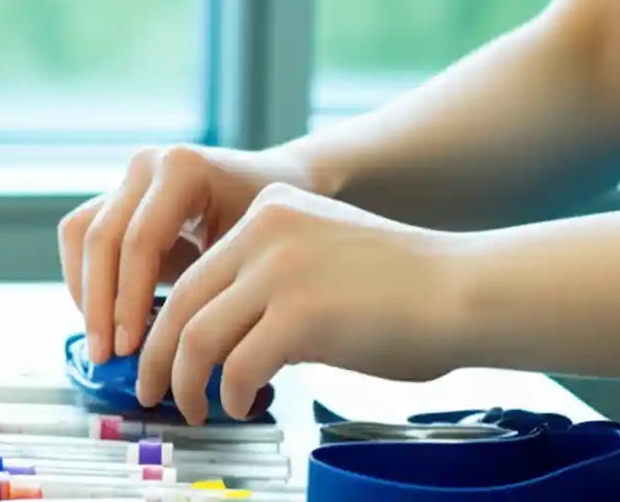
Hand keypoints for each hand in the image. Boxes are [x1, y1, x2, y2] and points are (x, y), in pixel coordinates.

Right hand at [58, 145, 318, 362]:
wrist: (274, 185)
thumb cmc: (271, 224)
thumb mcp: (249, 255)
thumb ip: (209, 292)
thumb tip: (177, 354)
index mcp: (184, 170)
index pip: (140, 242)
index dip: (129, 300)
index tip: (130, 348)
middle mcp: (149, 164)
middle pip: (101, 237)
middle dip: (99, 304)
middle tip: (107, 357)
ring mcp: (130, 176)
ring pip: (81, 233)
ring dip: (85, 292)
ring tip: (103, 344)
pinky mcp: (119, 194)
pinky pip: (85, 235)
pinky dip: (88, 279)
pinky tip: (107, 320)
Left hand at [135, 183, 462, 424]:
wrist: (465, 290)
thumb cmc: (408, 289)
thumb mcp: (325, 254)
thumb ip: (275, 279)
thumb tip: (227, 336)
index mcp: (272, 210)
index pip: (196, 271)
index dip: (168, 323)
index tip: (162, 355)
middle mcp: (267, 230)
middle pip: (183, 303)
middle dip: (159, 356)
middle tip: (155, 391)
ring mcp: (281, 271)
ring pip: (196, 337)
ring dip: (186, 383)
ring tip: (195, 409)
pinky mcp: (299, 315)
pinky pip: (236, 366)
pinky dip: (230, 395)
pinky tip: (243, 404)